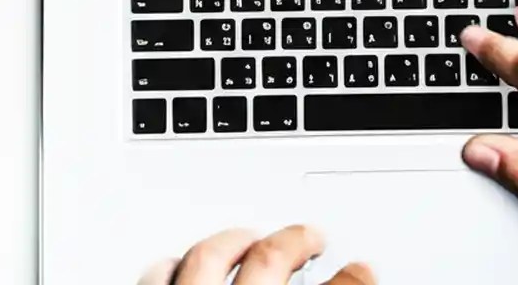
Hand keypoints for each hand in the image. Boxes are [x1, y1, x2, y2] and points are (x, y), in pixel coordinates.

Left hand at [139, 226, 373, 284]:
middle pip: (268, 261)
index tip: (362, 270)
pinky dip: (170, 268)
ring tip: (250, 237)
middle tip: (310, 237)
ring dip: (232, 242)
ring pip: (207, 259)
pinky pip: (156, 281)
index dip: (356, 279)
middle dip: (295, 241)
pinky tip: (179, 265)